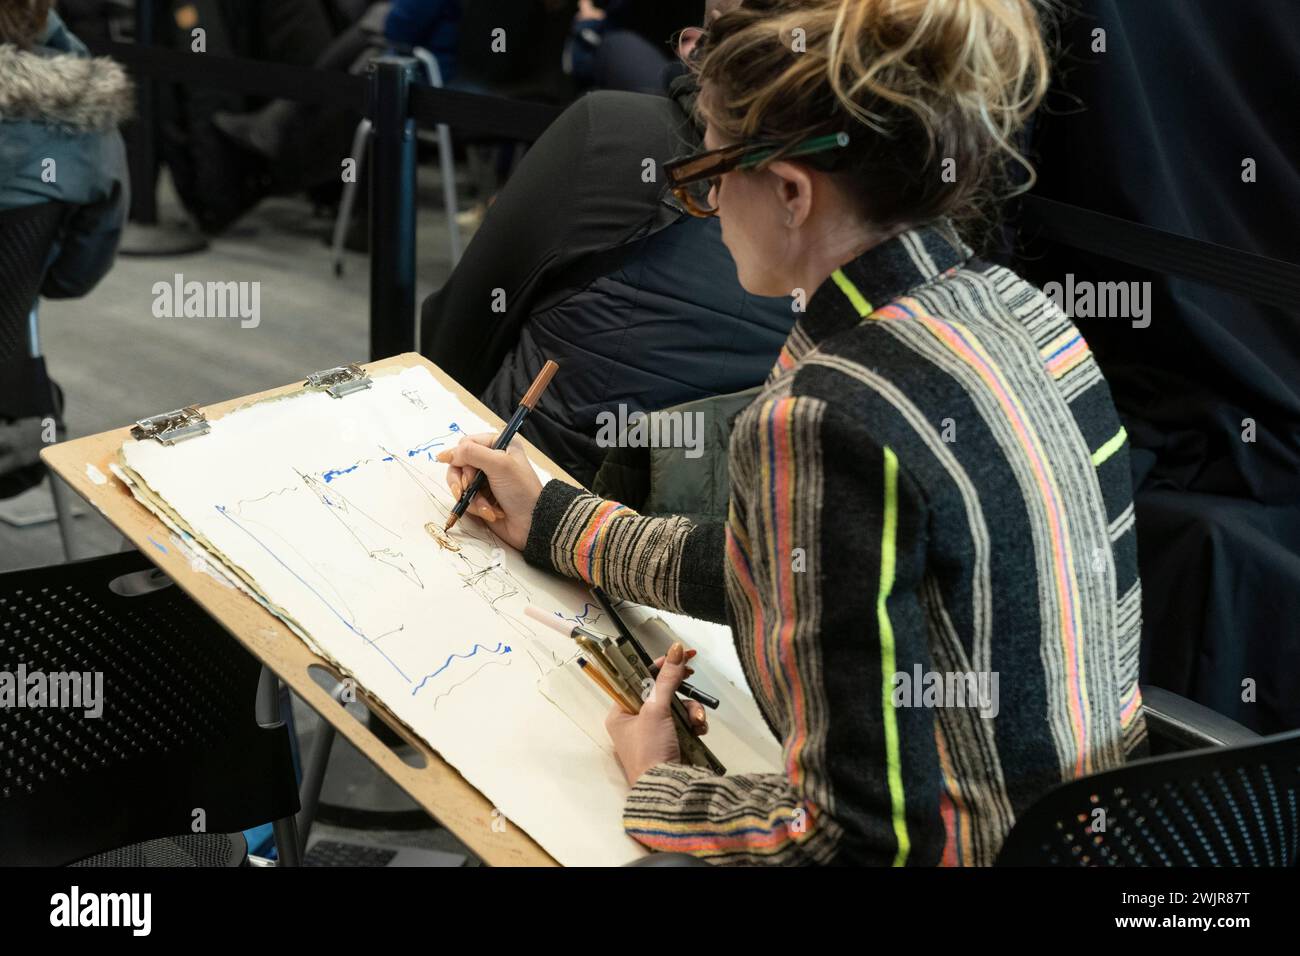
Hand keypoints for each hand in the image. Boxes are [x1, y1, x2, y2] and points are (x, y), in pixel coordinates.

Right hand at [435, 433, 543, 550]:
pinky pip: (466, 499)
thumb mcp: (499, 464)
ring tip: (486, 507)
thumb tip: (443, 454)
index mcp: (498, 444)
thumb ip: (471, 453)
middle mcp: (491, 460)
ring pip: (460, 484)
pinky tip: (491, 513)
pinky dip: (476, 507)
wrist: (532, 523)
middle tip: (467, 491)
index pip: (465, 444)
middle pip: (458, 464)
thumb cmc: (521, 490)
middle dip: (463, 482)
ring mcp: (485, 480)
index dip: (461, 458)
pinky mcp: (482, 497)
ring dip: (472, 498)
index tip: (467, 473)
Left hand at [605, 643, 705, 785]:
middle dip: (679, 691)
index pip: (637, 679)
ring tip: (697, 721)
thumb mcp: (656, 710)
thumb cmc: (650, 749)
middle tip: (691, 674)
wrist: (666, 790)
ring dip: (690, 710)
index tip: (678, 655)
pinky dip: (694, 723)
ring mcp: (653, 734)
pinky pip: (684, 723)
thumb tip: (675, 649)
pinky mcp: (670, 744)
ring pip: (676, 707)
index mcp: (620, 713)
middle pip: (660, 692)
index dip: (658, 666)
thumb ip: (667, 679)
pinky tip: (699, 729)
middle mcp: (634, 722)